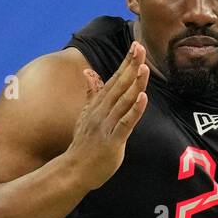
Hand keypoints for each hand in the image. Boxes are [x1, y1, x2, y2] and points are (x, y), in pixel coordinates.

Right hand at [66, 42, 148, 189]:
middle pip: (119, 85)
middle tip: (140, 47)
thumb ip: (91, 94)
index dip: (126, 63)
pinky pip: (125, 123)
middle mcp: (102, 112)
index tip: (135, 46)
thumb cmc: (82, 146)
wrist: (73, 170)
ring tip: (144, 67)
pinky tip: (142, 98)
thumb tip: (87, 72)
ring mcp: (106, 126)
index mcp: (98, 105)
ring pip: (123, 101)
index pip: (114, 79)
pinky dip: (134, 111)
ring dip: (134, 84)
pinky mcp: (112, 141)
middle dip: (131, 66)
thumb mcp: (85, 115)